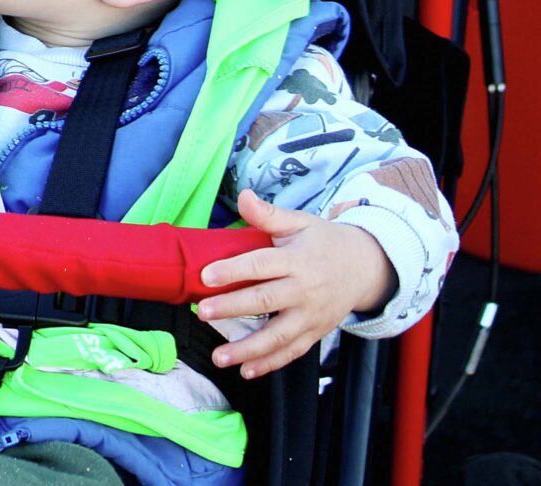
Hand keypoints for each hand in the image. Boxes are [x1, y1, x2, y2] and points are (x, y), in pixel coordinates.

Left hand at [196, 190, 398, 377]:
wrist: (365, 267)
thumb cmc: (323, 242)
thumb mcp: (299, 222)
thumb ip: (268, 215)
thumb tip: (243, 196)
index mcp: (297, 260)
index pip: (262, 265)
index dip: (234, 270)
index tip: (206, 275)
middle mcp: (304, 290)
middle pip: (266, 301)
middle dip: (233, 308)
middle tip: (203, 313)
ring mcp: (311, 316)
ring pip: (278, 336)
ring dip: (248, 349)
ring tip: (219, 357)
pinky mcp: (315, 333)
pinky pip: (292, 352)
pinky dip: (270, 364)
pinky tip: (246, 371)